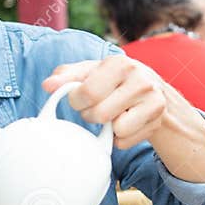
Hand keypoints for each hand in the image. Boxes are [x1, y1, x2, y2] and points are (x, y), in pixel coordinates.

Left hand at [42, 56, 166, 148]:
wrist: (154, 89)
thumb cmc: (114, 79)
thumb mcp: (91, 71)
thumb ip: (67, 76)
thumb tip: (48, 85)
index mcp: (119, 63)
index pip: (86, 93)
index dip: (77, 101)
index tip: (81, 98)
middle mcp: (140, 80)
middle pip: (99, 114)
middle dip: (91, 115)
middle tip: (98, 106)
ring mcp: (153, 101)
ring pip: (116, 129)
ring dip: (107, 127)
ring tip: (113, 114)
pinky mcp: (157, 121)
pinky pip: (125, 141)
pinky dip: (119, 138)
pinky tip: (125, 123)